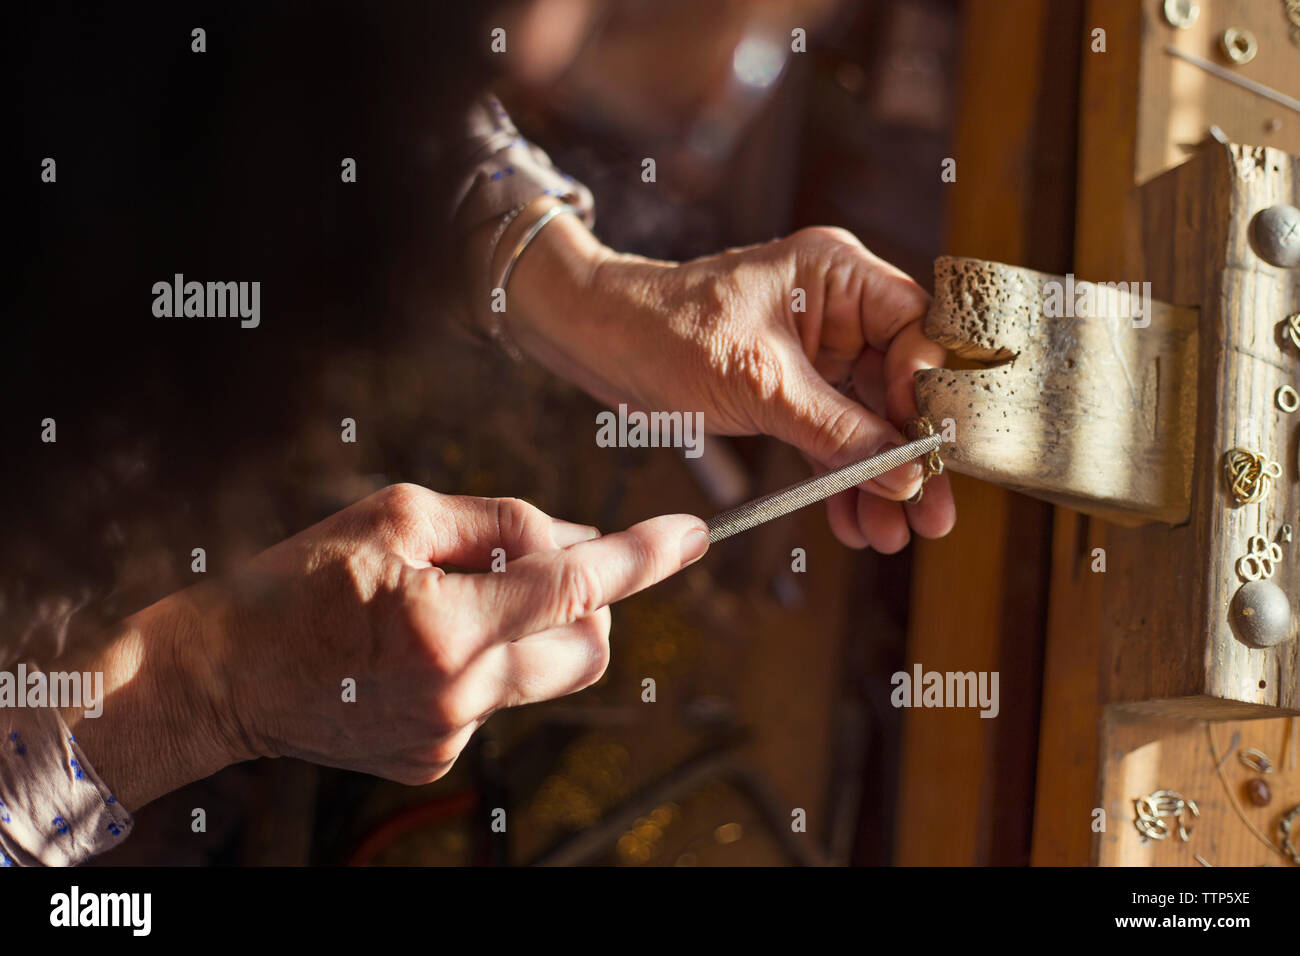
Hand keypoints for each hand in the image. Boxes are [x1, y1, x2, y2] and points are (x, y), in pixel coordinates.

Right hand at [61, 484, 707, 806]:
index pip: (576, 585)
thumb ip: (497, 521)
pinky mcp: (436, 757)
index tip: (689, 534)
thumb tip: (571, 537)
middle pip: (589, 647)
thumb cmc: (299, 583)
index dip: (642, 557)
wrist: (223, 676)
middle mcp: (460, 691)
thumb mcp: (394, 516)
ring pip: (545, 673)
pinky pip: (497, 700)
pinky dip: (484, 661)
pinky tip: (418, 648)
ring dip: (530, 629)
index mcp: (448, 624)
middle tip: (536, 564)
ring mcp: (450, 733)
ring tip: (457, 602)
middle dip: (590, 602)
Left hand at [504, 212, 955, 551]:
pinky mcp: (793, 387)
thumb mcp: (758, 382)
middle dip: (913, 453)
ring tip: (892, 535)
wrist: (599, 343)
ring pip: (871, 420)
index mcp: (838, 275)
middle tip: (932, 514)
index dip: (930, 391)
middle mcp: (838, 308)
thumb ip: (836, 427)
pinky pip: (835, 436)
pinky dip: (842, 478)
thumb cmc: (665, 332)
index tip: (933, 448)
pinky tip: (854, 523)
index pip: (919, 328)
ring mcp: (818, 350)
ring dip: (880, 478)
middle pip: (903, 383)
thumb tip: (905, 470)